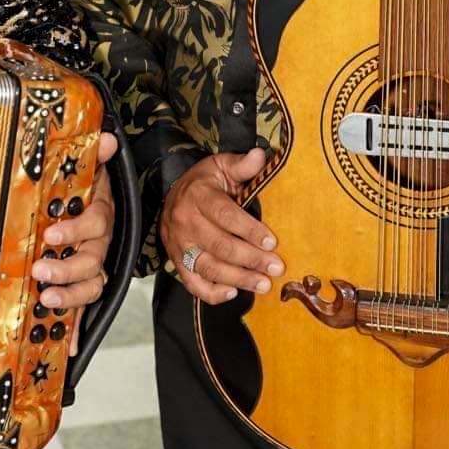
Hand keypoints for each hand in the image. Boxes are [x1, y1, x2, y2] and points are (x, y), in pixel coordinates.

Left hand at [31, 129, 116, 355]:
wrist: (90, 202)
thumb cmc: (79, 187)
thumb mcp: (85, 169)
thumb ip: (95, 156)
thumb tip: (108, 138)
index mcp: (99, 216)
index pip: (95, 224)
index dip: (76, 229)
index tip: (51, 232)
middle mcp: (100, 244)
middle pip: (93, 261)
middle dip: (67, 269)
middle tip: (40, 270)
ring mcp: (92, 267)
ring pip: (91, 286)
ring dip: (70, 296)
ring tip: (45, 298)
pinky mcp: (82, 285)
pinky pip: (83, 309)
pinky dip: (77, 328)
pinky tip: (69, 346)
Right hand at [160, 150, 280, 304]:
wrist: (172, 196)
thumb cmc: (204, 183)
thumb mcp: (220, 166)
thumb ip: (241, 165)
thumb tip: (262, 155)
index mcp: (198, 195)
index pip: (225, 215)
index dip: (249, 230)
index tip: (273, 242)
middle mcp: (185, 221)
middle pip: (220, 245)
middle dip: (251, 259)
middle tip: (276, 268)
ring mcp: (179, 245)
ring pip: (208, 267)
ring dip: (238, 278)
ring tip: (263, 284)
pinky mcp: (177, 262)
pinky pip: (193, 283)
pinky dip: (212, 292)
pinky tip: (233, 293)